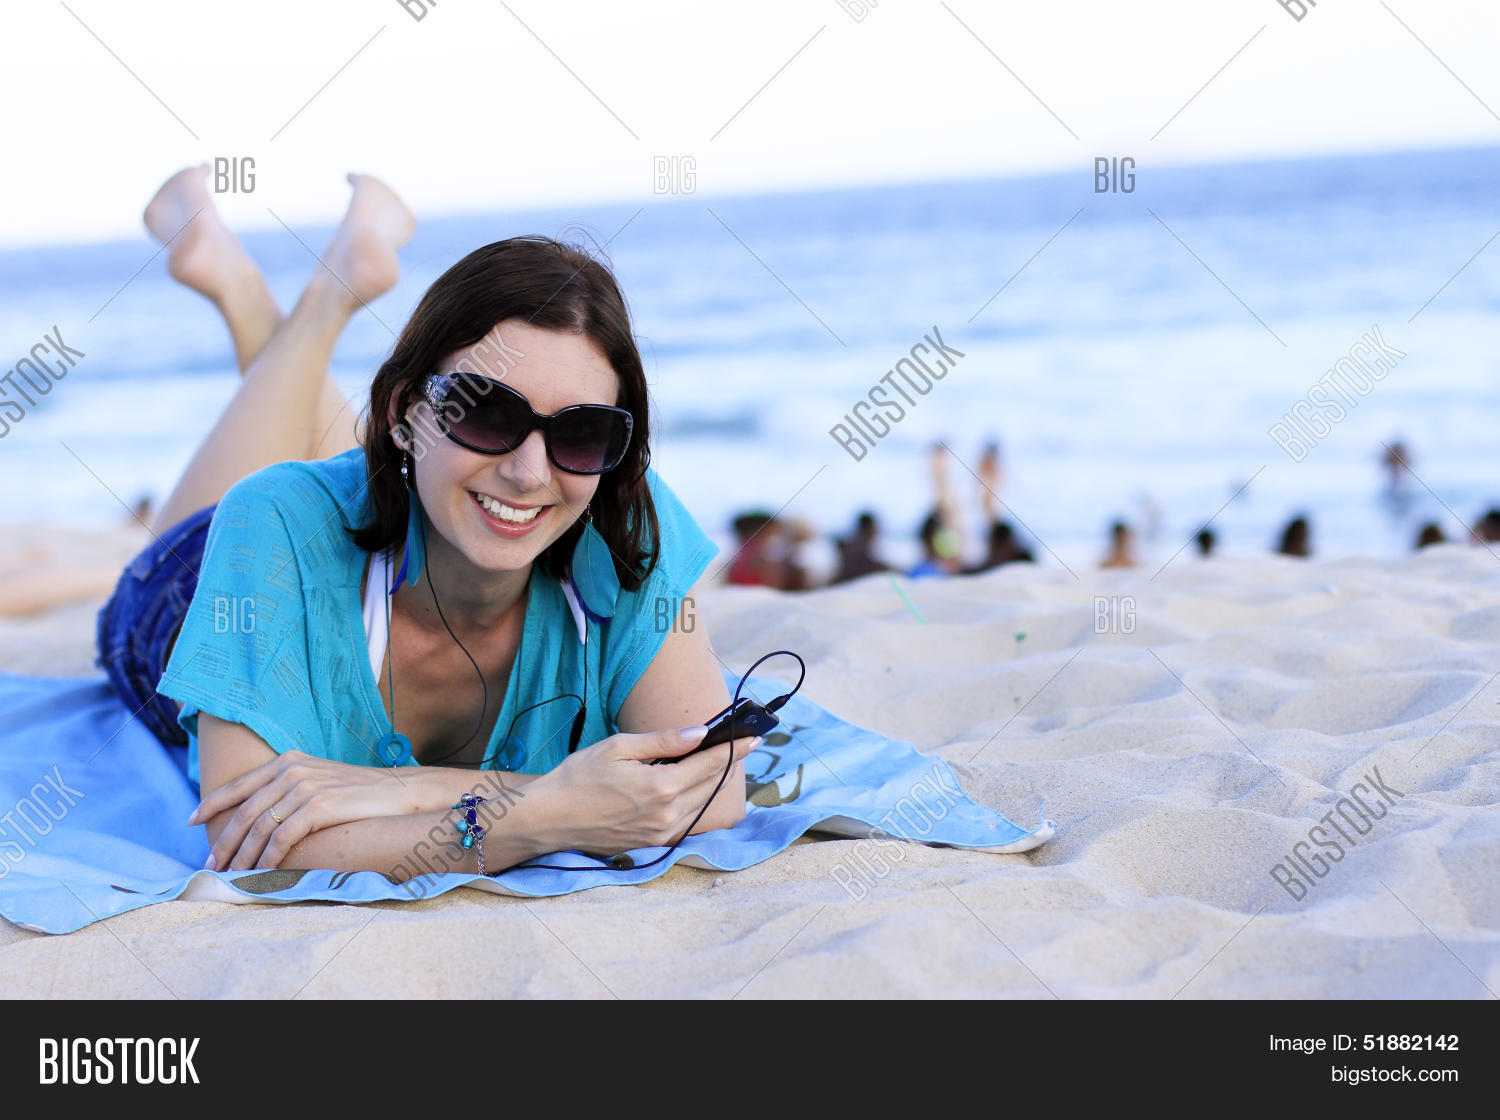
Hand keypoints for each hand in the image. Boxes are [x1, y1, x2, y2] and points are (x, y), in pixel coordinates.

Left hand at [193, 750, 421, 870]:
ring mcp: (305, 786)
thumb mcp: (319, 779)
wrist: (399, 791)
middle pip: (244, 810)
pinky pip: (282, 838)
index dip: (212, 803)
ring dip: (242, 855)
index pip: (240, 784)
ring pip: (259, 827)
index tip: (193, 822)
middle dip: (224, 840)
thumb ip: (289, 787)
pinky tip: (261, 872)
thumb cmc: (359, 791)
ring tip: (232, 874)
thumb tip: (261, 813)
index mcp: (288, 760)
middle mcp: (292, 769)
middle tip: (211, 863)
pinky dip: (267, 858)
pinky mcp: (319, 806)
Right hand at [526, 725, 758, 856]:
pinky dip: (696, 803)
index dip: (734, 749)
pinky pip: (686, 821)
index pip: (709, 764)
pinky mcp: (652, 844)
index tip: (754, 736)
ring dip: (713, 784)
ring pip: (702, 806)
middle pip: (711, 786)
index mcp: (661, 787)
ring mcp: (661, 833)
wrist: (549, 818)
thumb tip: (700, 733)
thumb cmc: (579, 777)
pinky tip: (693, 788)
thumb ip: (663, 742)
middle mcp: (667, 815)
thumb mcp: (620, 747)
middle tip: (742, 744)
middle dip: (727, 764)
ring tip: (720, 763)